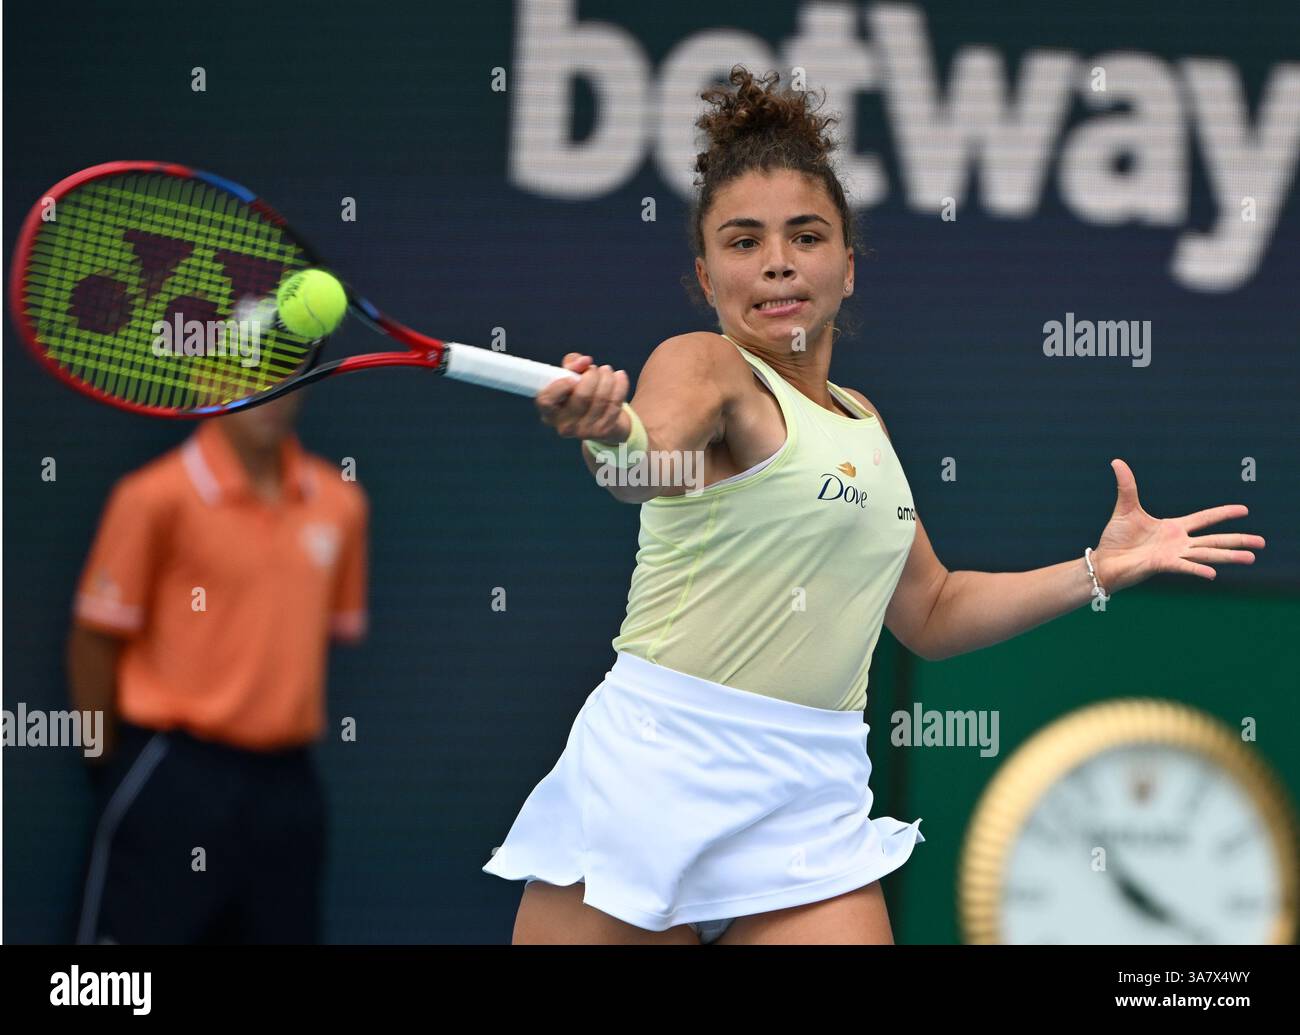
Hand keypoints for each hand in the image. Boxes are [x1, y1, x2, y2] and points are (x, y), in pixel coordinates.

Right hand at [535, 353, 630, 440]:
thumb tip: (584, 361)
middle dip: (592, 375)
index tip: (571, 377)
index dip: (559, 387)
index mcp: (549, 412)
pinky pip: (615, 403)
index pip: (546, 401)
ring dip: (607, 378)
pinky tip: (620, 376)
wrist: (603, 419)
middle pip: (581, 396)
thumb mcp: (571, 376)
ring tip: (607, 370)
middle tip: (595, 368)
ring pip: (601, 398)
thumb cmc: (580, 393)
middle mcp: (564, 426)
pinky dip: (620, 385)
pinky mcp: (603, 431)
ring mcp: (584, 432)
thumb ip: (572, 364)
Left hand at [1092, 459, 1264, 592]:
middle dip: (1238, 540)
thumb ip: (1127, 485)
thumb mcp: (1125, 508)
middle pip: (1214, 539)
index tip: (1245, 509)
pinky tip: (1213, 573)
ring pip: (1206, 554)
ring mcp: (1173, 554)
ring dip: (1228, 556)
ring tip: (1250, 558)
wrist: (1105, 561)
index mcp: (1174, 528)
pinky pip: (1184, 566)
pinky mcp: (1163, 565)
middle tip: (1262, 543)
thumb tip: (1117, 461)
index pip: (1205, 518)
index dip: (1224, 513)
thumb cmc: (1117, 538)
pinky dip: (1197, 568)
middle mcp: (1178, 542)